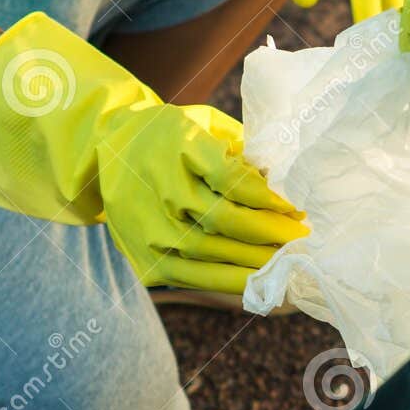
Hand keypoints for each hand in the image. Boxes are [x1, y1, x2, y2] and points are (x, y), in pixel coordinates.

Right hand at [0, 12, 306, 292]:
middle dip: (270, 233)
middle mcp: (157, 186)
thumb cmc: (172, 136)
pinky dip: (228, 283)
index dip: (268, 198)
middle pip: (222, 218)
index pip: (228, 177)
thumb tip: (285, 184)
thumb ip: (243, 151)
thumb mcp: (205, 126)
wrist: (105, 150)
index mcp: (176, 144)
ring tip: (288, 265)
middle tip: (303, 240)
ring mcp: (146, 225)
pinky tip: (256, 283)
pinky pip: (191, 278)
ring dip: (255, 262)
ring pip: (208, 252)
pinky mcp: (143, 257)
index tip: (298, 208)